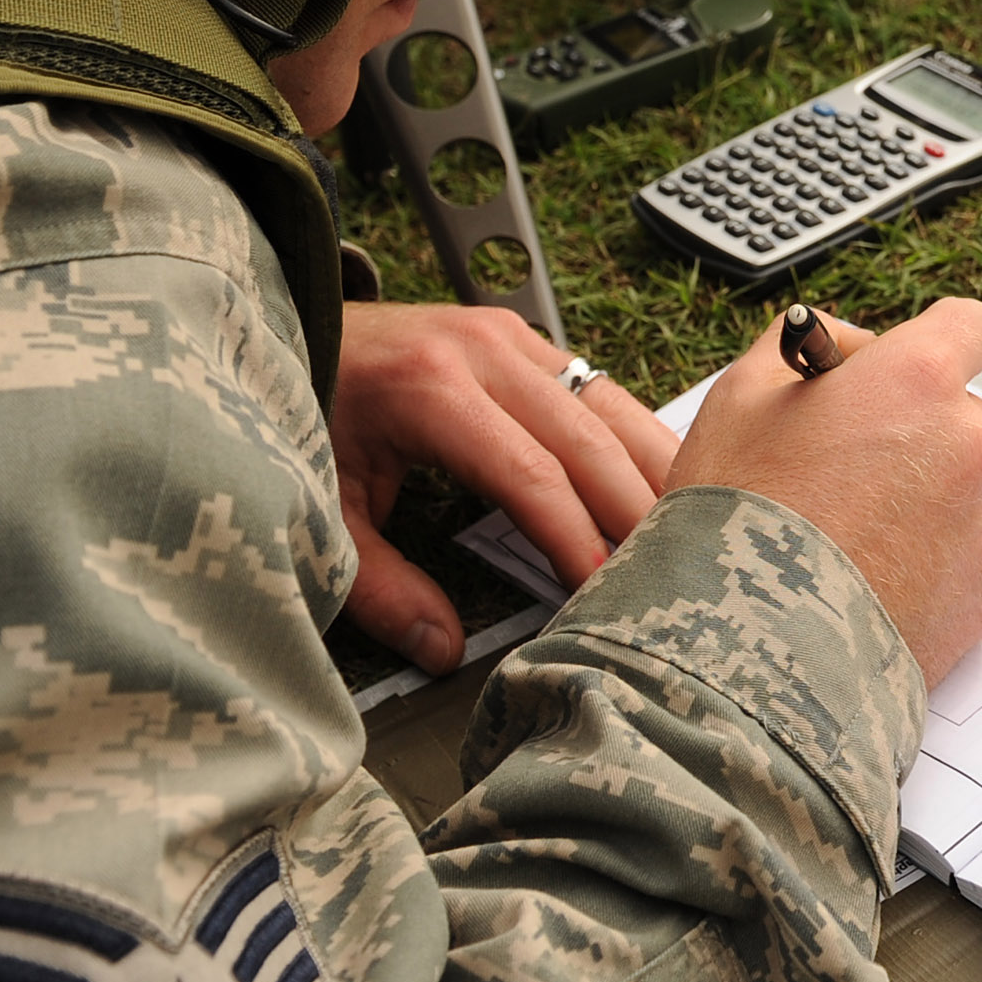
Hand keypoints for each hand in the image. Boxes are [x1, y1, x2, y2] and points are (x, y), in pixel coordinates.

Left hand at [330, 301, 680, 672]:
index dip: (576, 538)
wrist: (287, 330)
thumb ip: (382, 587)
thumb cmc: (303, 415)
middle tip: (674, 573)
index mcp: (430, 388)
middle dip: (634, 511)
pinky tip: (662, 480)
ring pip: (609, 403)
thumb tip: (442, 651)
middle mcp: (482, 349)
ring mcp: (508, 335)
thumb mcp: (324, 510)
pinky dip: (635, 437)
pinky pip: (597, 386)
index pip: (531, 474)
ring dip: (653, 467)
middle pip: (587, 438)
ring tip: (694, 528)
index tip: (606, 591)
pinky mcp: (521, 338)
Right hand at [667, 298, 981, 685]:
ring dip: (928, 501)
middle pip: (963, 416)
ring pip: (971, 490)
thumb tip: (848, 347)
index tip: (894, 376)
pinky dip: (937, 565)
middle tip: (845, 473)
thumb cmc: (739, 517)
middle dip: (916, 434)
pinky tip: (873, 581)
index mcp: (920, 378)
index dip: (927, 346)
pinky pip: (974, 557)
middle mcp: (974, 442)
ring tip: (852, 541)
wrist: (751, 653)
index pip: (967, 325)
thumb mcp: (742, 394)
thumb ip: (807, 346)